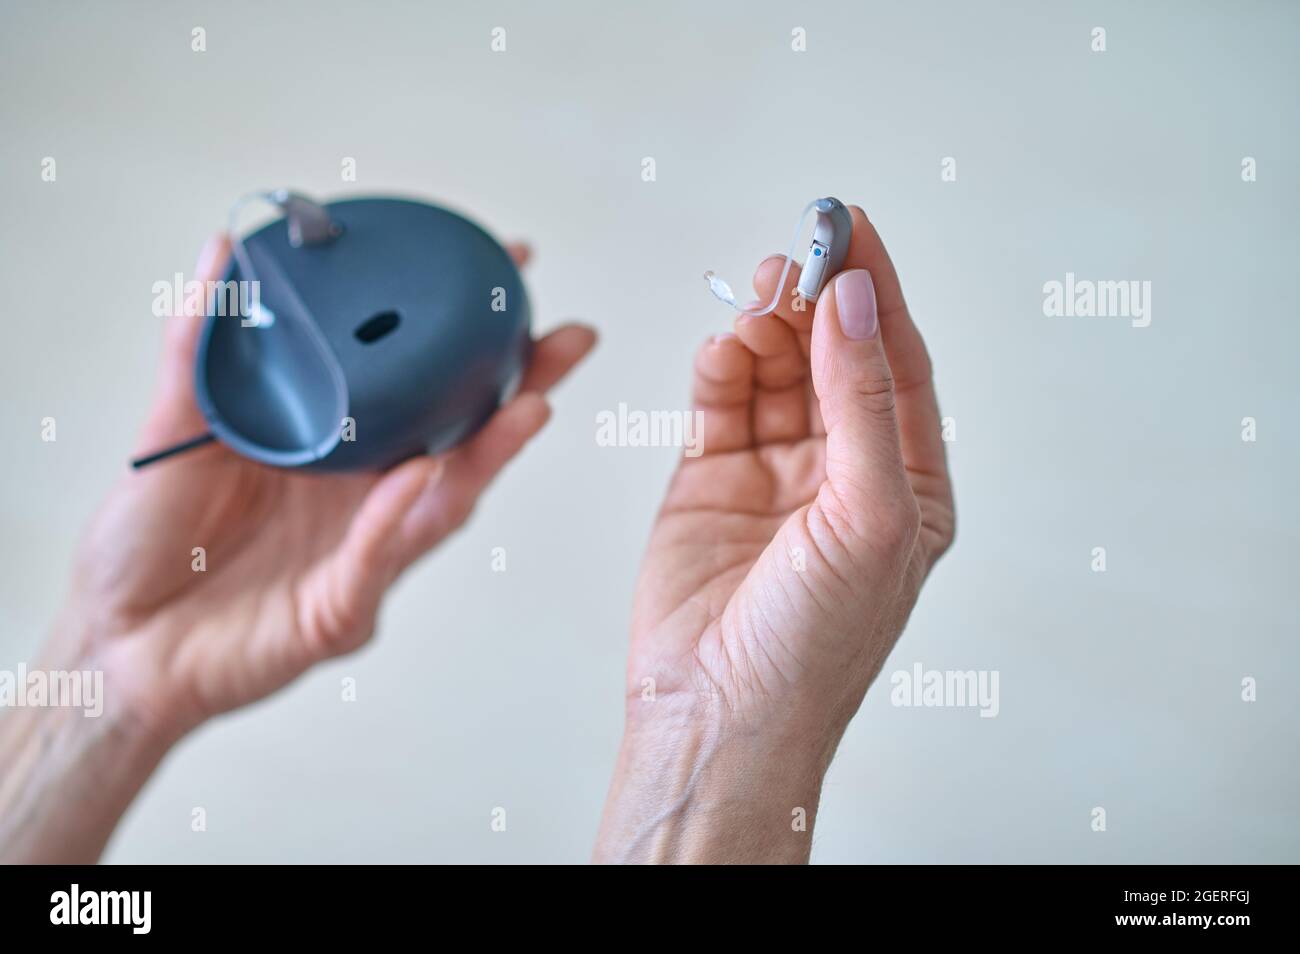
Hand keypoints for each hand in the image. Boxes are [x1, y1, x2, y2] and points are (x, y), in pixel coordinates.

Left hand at [1, 234, 594, 861]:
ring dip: (490, 452)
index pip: (418, 384)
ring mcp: (363, 552)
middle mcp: (365, 495)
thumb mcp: (171, 427)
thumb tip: (225, 248)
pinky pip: (377, 557)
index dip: (467, 335)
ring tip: (529, 401)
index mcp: (337, 448)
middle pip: (460, 438)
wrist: (115, 642)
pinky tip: (423, 473)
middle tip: (569, 340)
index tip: (506, 269)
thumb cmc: (151, 546)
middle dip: (523, 388)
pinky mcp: (341, 608)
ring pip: (444, 499)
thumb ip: (201, 345)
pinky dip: (399, 515)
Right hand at [596, 207, 953, 862]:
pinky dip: (719, 365)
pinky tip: (722, 347)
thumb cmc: (813, 646)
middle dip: (815, 299)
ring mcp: (772, 473)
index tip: (851, 224)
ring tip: (757, 297)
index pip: (898, 363)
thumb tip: (854, 302)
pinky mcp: (709, 479)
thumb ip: (865, 403)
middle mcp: (841, 471)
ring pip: (775, 369)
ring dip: (767, 326)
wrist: (717, 716)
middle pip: (833, 355)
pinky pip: (719, 400)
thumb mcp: (871, 517)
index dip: (876, 290)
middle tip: (794, 251)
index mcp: (905, 484)